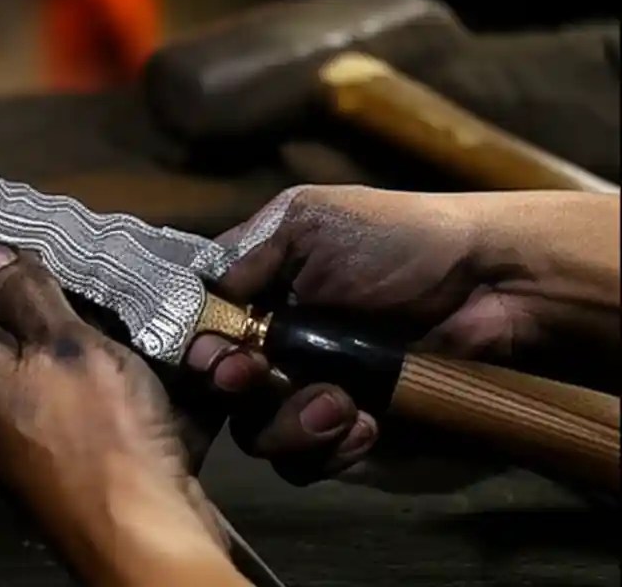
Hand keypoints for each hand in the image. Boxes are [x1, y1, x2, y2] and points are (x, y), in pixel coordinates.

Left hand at [0, 242, 247, 586]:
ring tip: (178, 339)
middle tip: (142, 302)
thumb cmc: (101, 433)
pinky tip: (192, 385)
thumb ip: (24, 294)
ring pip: (97, 384)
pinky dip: (158, 404)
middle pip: (50, 347)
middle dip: (100, 324)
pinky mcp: (103, 477)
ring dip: (139, 363)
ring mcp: (54, 454)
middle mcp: (7, 419)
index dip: (39, 281)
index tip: (89, 266)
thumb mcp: (62, 345)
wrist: (148, 539)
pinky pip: (128, 423)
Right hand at [188, 185, 620, 485]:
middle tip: (260, 379)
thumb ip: (242, 257)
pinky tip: (366, 422)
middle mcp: (272, 346)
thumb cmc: (396, 240)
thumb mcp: (305, 221)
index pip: (197, 334)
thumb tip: (197, 304)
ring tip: (341, 401)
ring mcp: (308, 390)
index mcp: (255, 294)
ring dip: (291, 423)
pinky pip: (310, 462)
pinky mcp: (348, 429)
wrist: (488, 287)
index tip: (216, 357)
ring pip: (259, 434)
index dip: (195, 352)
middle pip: (218, 394)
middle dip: (238, 391)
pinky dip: (332, 448)